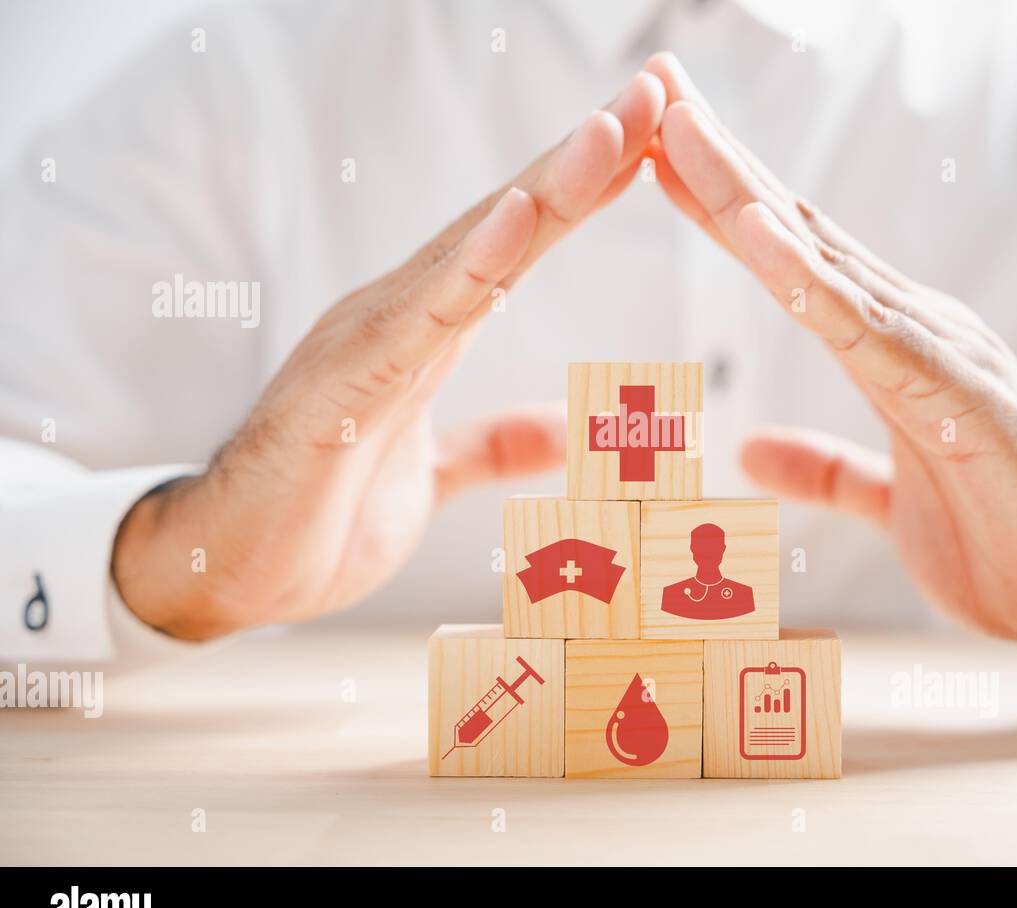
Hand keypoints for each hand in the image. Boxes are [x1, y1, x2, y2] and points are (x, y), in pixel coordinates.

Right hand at [112, 71, 667, 639]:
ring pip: (473, 252)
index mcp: (424, 331)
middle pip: (508, 224)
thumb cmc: (318, 520)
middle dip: (584, 158)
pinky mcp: (343, 385)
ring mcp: (369, 342)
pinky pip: (419, 318)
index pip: (521, 245)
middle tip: (656, 91)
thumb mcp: (432, 478)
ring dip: (545, 187)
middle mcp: (401, 317)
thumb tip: (561, 433)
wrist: (225, 574)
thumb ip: (491, 446)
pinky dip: (472, 265)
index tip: (656, 137)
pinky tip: (520, 216)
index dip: (587, 189)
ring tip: (609, 126)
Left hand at [644, 54, 1016, 663]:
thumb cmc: (1001, 540)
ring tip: (680, 130)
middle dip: (721, 162)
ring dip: (746, 195)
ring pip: (823, 262)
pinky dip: (807, 280)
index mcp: (893, 346)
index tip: (657, 147)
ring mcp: (940, 352)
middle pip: (798, 233)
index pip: (793, 258)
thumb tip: (751, 451)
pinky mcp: (960, 395)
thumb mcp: (887, 500)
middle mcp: (914, 328)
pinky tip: (754, 231)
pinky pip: (868, 331)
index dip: (722, 201)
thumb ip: (827, 469)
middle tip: (656, 87)